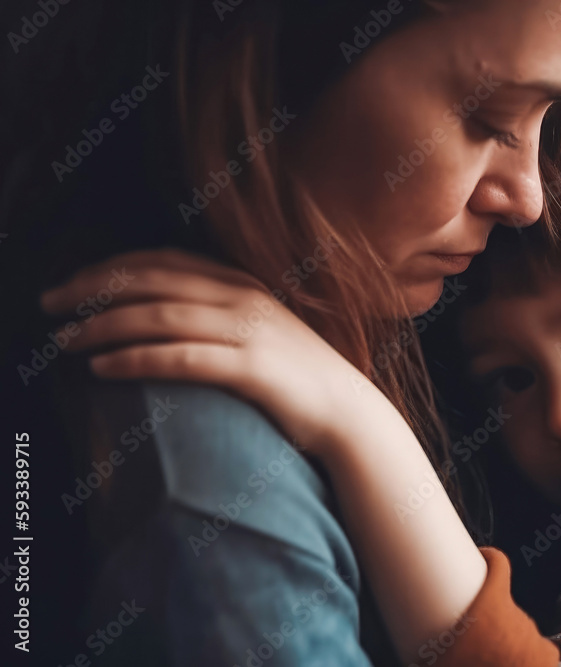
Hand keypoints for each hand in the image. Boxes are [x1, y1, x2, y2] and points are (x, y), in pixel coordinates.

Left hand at [40, 249, 365, 451]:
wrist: (347, 412)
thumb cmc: (297, 378)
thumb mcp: (260, 331)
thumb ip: (221, 314)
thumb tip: (166, 315)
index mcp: (242, 284)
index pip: (164, 261)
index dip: (111, 267)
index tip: (71, 284)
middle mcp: (242, 298)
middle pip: (153, 280)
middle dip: (93, 289)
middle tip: (49, 305)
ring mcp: (248, 331)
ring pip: (160, 316)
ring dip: (104, 325)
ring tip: (65, 339)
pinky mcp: (251, 368)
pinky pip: (181, 358)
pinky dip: (135, 359)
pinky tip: (102, 367)